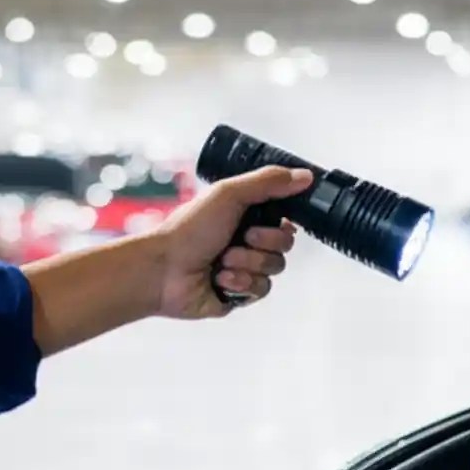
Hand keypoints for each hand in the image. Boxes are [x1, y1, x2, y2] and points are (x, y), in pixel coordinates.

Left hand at [154, 166, 312, 318]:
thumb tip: (305, 176)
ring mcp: (244, 267)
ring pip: (275, 268)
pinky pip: (262, 289)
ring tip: (223, 260)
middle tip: (242, 237)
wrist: (164, 270)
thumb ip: (268, 182)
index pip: (284, 217)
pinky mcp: (240, 293)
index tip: (274, 218)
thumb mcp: (229, 194)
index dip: (284, 221)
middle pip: (285, 244)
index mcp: (244, 214)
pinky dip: (241, 283)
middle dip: (265, 242)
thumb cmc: (189, 230)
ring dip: (249, 263)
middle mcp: (246, 240)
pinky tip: (220, 278)